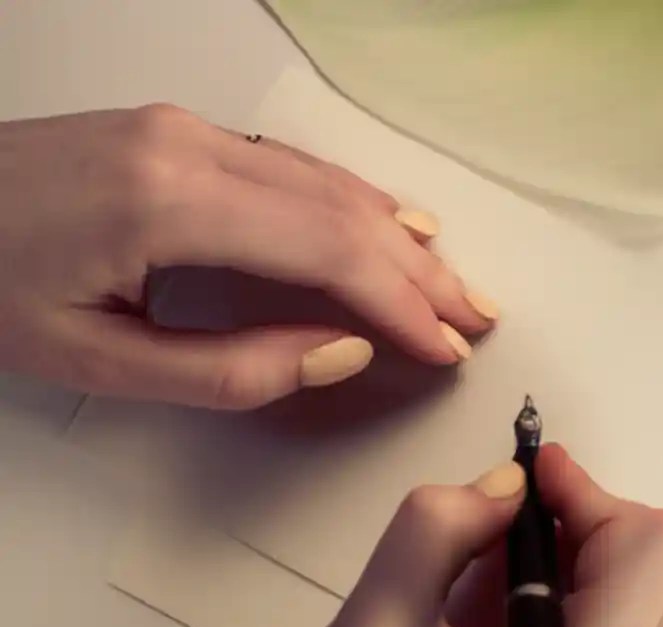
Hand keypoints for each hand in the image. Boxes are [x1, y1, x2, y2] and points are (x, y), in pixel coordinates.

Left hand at [0, 105, 497, 408]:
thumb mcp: (98, 358)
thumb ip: (230, 369)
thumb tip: (337, 351)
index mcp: (169, 202)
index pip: (328, 250)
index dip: (400, 303)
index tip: (445, 345)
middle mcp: (189, 149)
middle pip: (343, 210)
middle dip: (420, 271)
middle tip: (475, 318)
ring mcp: (186, 132)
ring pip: (326, 182)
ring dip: (398, 236)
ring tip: (450, 282)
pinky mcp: (179, 134)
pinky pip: (293, 166)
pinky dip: (352, 202)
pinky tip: (389, 221)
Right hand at [276, 444, 662, 626]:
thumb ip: (431, 538)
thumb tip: (504, 483)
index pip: (644, 551)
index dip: (587, 493)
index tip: (530, 477)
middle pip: (652, 566)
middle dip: (579, 522)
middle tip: (503, 516)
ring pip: (637, 594)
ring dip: (570, 558)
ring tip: (486, 576)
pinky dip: (564, 594)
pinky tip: (494, 612)